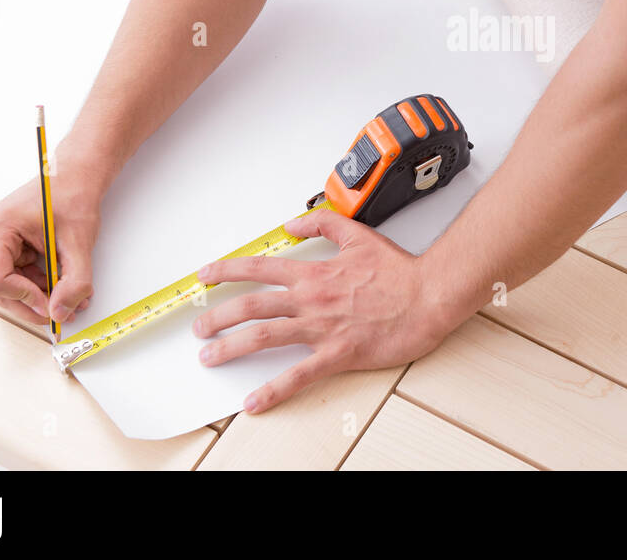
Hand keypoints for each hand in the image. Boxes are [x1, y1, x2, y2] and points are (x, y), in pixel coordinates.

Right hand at [0, 146, 107, 325]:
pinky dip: (37, 283)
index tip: (52, 306)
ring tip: (69, 296)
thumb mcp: (79, 243)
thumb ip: (74, 281)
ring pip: (9, 284)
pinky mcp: (0, 244)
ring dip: (39, 294)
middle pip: (0, 287)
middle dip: (34, 301)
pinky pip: (15, 274)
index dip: (26, 297)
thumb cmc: (72, 197)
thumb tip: (61, 312)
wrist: (75, 177)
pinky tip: (59, 282)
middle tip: (62, 310)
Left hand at [193, 208, 460, 413]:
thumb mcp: (358, 235)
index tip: (205, 276)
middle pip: (252, 305)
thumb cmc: (399, 272)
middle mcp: (311, 299)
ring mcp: (322, 328)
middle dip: (217, 316)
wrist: (428, 296)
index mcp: (315, 273)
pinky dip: (273, 390)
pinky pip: (299, 375)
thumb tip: (293, 224)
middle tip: (198, 327)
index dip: (226, 271)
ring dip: (231, 347)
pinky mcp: (338, 354)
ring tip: (210, 357)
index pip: (259, 268)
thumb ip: (322, 226)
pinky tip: (253, 401)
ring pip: (264, 336)